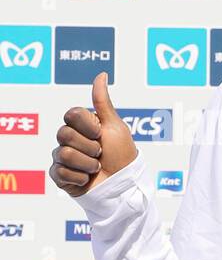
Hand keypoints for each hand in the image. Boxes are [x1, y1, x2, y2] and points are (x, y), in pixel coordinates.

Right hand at [50, 70, 138, 197]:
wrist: (124, 185)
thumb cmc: (122, 155)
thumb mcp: (114, 125)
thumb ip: (102, 101)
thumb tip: (102, 74)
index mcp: (80, 125)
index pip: (71, 115)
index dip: (88, 126)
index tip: (101, 134)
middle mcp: (68, 139)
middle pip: (64, 133)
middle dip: (89, 146)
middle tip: (100, 153)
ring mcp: (62, 157)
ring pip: (64, 153)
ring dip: (87, 164)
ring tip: (97, 168)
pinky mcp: (59, 175)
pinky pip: (60, 171)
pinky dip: (80, 177)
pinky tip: (88, 180)